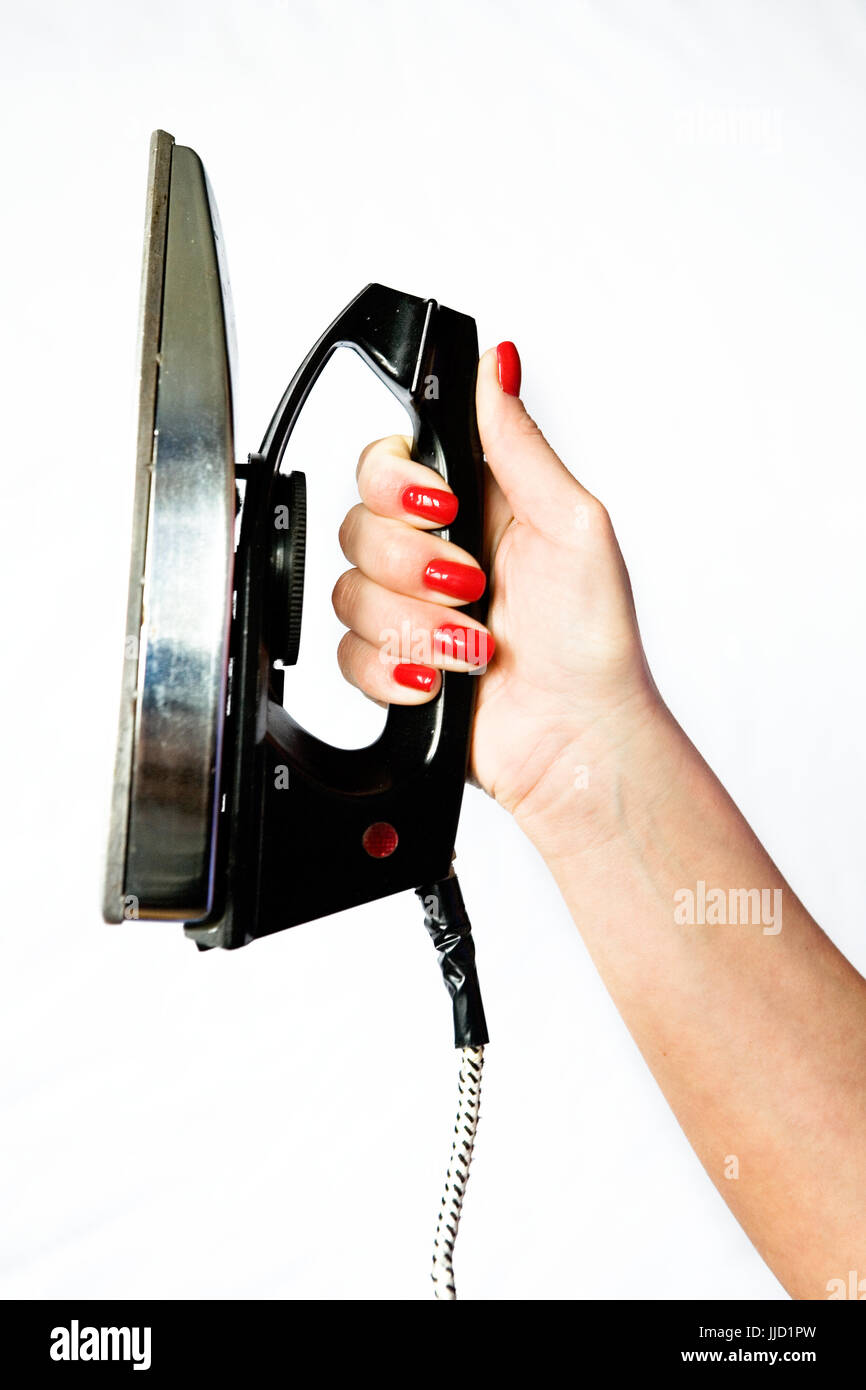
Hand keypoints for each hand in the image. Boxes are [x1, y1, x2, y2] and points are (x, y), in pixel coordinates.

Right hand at [334, 342, 662, 849]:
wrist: (577, 740)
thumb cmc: (593, 641)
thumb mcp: (572, 524)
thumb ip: (519, 444)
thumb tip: (500, 364)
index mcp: (474, 507)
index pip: (387, 463)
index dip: (398, 485)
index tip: (444, 511)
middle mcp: (434, 554)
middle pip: (358, 527)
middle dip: (414, 566)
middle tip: (471, 586)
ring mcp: (410, 613)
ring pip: (349, 594)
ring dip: (418, 627)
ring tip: (474, 646)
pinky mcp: (393, 667)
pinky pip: (348, 656)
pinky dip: (398, 671)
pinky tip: (443, 680)